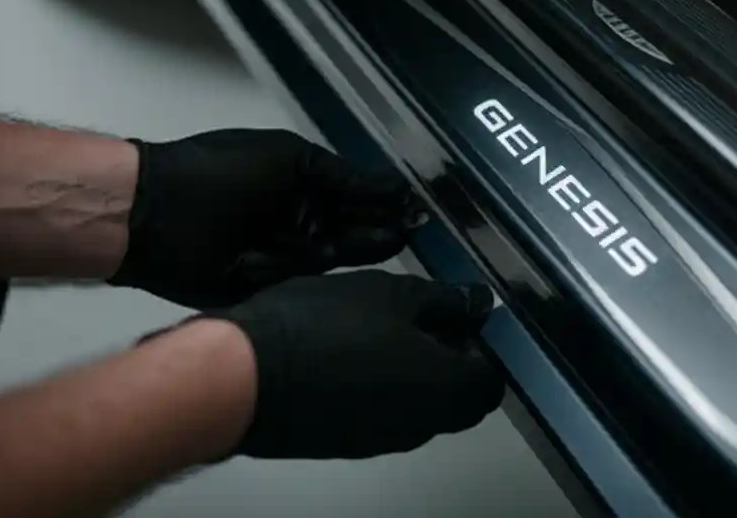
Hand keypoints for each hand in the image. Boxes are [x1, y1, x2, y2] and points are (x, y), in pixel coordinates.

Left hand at [111, 129, 422, 307]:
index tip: (414, 211)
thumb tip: (396, 186)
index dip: (386, 206)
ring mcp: (282, 258)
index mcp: (304, 189)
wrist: (155, 211)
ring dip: (344, 250)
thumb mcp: (292, 160)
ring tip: (360, 240)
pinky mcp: (264, 289)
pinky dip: (294, 268)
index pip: (358, 200)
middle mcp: (298, 224)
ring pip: (329, 260)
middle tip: (403, 232)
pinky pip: (297, 283)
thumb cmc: (221, 172)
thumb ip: (346, 178)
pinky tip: (294, 255)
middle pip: (352, 234)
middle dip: (375, 232)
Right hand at [205, 270, 502, 458]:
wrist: (243, 377)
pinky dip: (377, 385)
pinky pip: (379, 413)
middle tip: (424, 317)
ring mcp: (382, 439)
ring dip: (412, 371)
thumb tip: (474, 302)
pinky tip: (348, 350)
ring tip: (380, 326)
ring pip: (418, 405)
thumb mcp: (392, 293)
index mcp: (448, 390)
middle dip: (450, 358)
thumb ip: (443, 300)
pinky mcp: (346, 442)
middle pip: (458, 398)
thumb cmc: (319, 330)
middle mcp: (423, 425)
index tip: (463, 314)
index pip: (493, 379)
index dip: (484, 344)